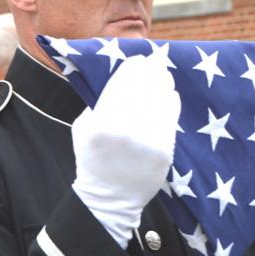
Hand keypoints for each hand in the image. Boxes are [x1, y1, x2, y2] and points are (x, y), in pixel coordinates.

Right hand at [71, 54, 179, 247]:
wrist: (110, 197)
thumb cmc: (92, 158)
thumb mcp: (83, 127)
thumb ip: (98, 103)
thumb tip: (123, 78)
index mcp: (101, 123)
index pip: (121, 84)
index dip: (132, 68)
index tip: (138, 58)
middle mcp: (125, 130)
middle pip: (144, 89)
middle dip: (151, 70)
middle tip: (155, 59)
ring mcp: (148, 141)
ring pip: (160, 101)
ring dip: (164, 82)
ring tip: (164, 73)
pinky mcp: (165, 151)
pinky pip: (171, 118)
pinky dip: (171, 102)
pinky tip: (170, 93)